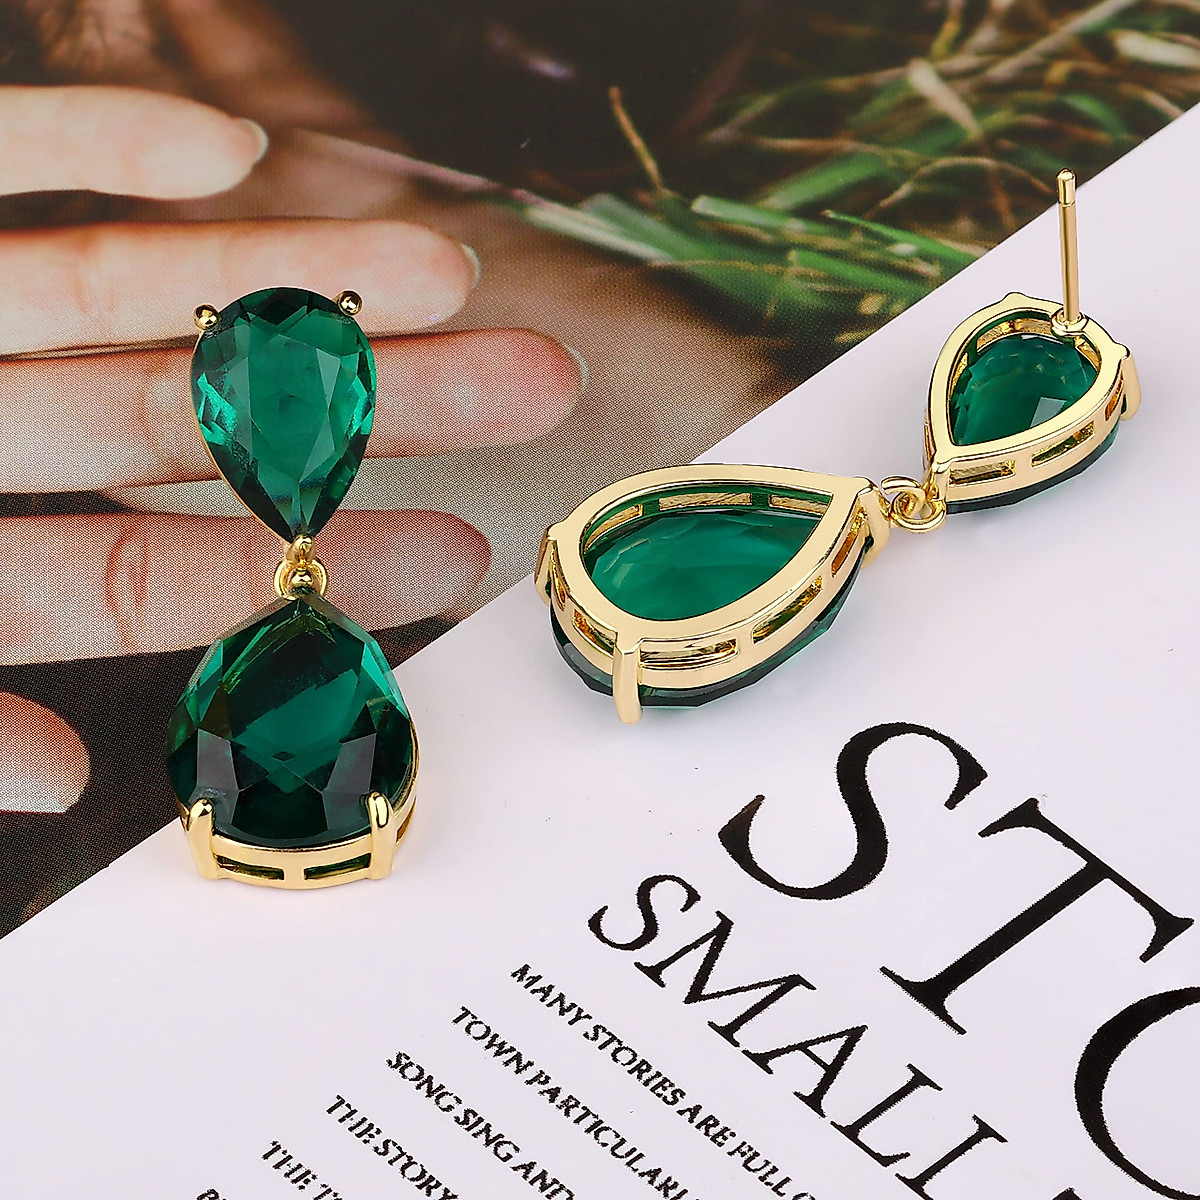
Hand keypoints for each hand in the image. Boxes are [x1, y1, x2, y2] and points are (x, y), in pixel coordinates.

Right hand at [0, 84, 582, 812]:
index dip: (315, 564)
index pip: (163, 573)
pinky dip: (103, 146)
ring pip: (137, 287)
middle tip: (536, 393)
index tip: (466, 562)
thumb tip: (59, 782)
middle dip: (370, 404)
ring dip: (285, 278)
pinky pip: (2, 154)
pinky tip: (233, 152)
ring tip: (449, 267)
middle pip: (202, 420)